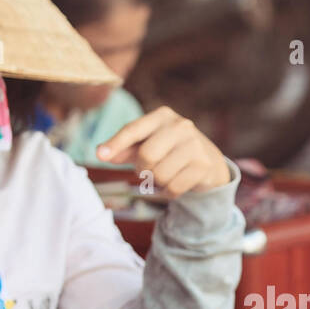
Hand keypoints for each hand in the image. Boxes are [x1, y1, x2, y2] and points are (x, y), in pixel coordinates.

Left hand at [96, 106, 231, 195]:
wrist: (209, 162)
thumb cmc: (171, 151)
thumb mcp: (148, 145)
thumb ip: (125, 149)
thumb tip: (101, 153)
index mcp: (162, 116)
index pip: (133, 130)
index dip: (116, 144)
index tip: (100, 156)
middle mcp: (180, 126)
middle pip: (146, 155)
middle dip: (142, 169)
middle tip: (147, 171)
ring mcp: (194, 145)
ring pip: (160, 174)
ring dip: (157, 182)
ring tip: (165, 176)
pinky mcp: (203, 166)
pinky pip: (173, 187)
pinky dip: (168, 192)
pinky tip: (175, 184)